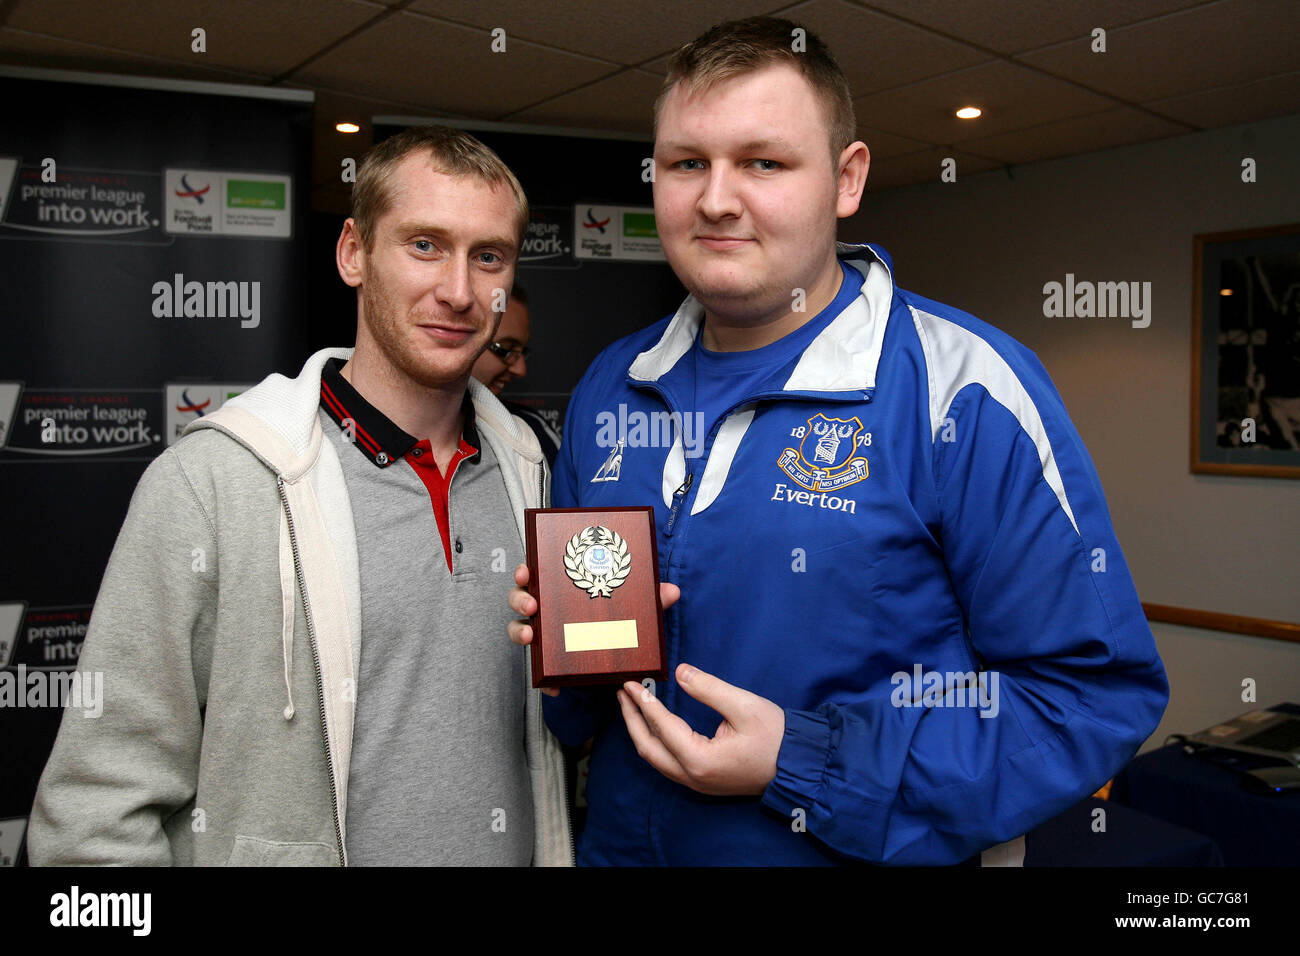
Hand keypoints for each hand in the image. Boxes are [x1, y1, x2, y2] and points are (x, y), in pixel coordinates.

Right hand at [507, 563, 680, 696]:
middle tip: (531, 603)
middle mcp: (547, 610)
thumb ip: (650, 600)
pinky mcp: (550, 664)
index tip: (526, 572)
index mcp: (561, 589)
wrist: (616, 658)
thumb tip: (671, 591)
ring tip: (532, 635)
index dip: (526, 572)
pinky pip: (540, 673)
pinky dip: (545, 681)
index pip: (537, 575)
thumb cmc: (616, 620)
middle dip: (520, 599)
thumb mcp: (634, 609)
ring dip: (521, 632)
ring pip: (520, 630)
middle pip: (521, 599)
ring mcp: (545, 636)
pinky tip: (554, 687)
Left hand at [617, 664, 784, 795]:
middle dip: (632, 719)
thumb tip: (680, 672)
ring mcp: (697, 782)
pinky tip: (654, 726)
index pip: (661, 726)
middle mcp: (692, 776)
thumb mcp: (744, 706)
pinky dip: (655, 742)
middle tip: (623, 693)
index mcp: (699, 760)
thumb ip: (708, 688)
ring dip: (641, 731)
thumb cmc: (776, 737)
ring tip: (633, 706)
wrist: (799, 766)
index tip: (630, 683)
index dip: (643, 702)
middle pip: (648, 748)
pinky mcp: (703, 781)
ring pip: (655, 759)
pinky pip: (667, 763)